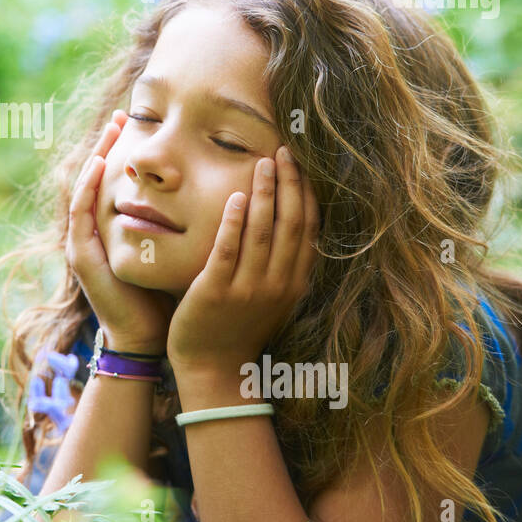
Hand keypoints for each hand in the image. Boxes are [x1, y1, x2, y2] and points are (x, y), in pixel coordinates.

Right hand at [66, 110, 176, 353]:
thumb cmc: (165, 296)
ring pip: (85, 190)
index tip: (142, 124)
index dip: (126, 154)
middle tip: (121, 115)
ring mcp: (84, 244)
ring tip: (109, 131)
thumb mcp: (172, 250)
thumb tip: (213, 194)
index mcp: (117, 231)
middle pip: (97, 180)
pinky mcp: (81, 256)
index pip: (117, 183)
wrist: (147, 338)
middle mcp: (96, 234)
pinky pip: (79, 213)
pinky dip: (85, 187)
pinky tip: (96, 164)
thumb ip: (181, 224)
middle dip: (107, 147)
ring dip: (95, 158)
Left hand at [167, 145, 319, 375]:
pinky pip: (228, 249)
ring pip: (262, 232)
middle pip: (291, 224)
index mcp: (294, 283)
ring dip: (264, 193)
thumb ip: (282, 263)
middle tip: (284, 152)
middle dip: (289, 184)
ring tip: (263, 163)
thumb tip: (289, 220)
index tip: (302, 165)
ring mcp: (248, 289)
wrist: (213, 369)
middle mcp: (277, 284)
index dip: (307, 194)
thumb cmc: (239, 328)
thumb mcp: (272, 297)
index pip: (308, 229)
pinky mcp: (215, 291)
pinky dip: (233, 221)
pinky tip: (233, 196)